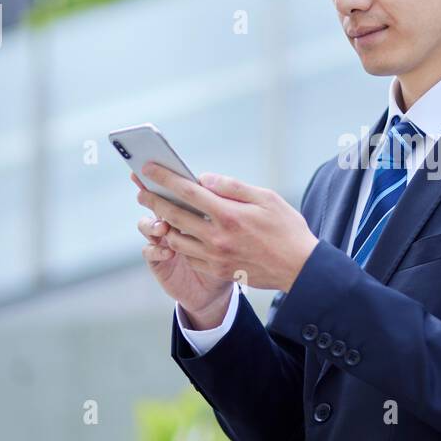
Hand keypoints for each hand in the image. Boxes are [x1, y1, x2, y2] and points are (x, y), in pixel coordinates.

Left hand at [132, 164, 318, 293]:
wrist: (300, 269)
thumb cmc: (287, 230)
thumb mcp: (266, 199)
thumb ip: (232, 187)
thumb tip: (204, 178)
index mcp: (229, 215)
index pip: (187, 192)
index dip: (164, 178)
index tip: (148, 169)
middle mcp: (217, 238)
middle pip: (174, 215)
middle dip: (153, 200)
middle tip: (140, 190)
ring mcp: (215, 258)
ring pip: (176, 239)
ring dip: (165, 225)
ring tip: (160, 213)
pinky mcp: (218, 271)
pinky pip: (189, 256)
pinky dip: (182, 243)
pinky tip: (182, 234)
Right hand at [134, 185, 234, 317]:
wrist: (237, 284)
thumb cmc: (244, 248)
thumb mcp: (242, 220)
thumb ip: (229, 196)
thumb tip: (204, 179)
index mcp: (194, 209)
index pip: (177, 188)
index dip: (164, 177)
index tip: (152, 165)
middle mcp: (176, 222)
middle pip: (157, 204)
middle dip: (150, 196)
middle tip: (145, 191)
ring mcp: (165, 241)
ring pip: (148, 226)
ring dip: (151, 224)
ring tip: (163, 227)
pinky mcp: (161, 263)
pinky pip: (151, 253)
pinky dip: (155, 250)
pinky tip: (167, 251)